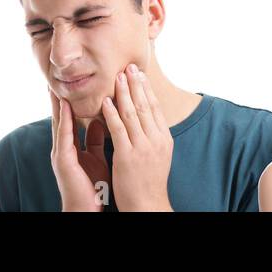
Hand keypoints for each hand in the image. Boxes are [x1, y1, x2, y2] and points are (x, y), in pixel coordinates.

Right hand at [50, 90, 110, 211]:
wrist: (85, 210)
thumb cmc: (92, 188)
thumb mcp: (96, 158)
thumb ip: (95, 141)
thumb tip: (99, 122)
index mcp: (71, 148)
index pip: (69, 121)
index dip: (69, 103)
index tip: (69, 85)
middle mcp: (62, 148)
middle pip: (60, 119)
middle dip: (57, 100)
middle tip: (55, 80)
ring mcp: (60, 154)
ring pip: (59, 124)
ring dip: (58, 105)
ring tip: (55, 87)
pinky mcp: (63, 161)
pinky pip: (64, 136)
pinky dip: (65, 121)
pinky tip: (65, 108)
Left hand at [101, 64, 172, 211]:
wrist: (148, 205)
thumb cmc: (149, 183)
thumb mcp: (158, 155)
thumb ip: (153, 137)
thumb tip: (148, 120)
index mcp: (164, 139)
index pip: (155, 107)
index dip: (146, 89)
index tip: (139, 73)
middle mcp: (156, 140)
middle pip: (145, 105)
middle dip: (136, 84)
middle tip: (128, 66)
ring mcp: (143, 147)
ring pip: (132, 113)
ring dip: (124, 92)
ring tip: (117, 76)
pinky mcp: (128, 156)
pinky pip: (119, 129)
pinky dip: (112, 113)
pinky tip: (106, 101)